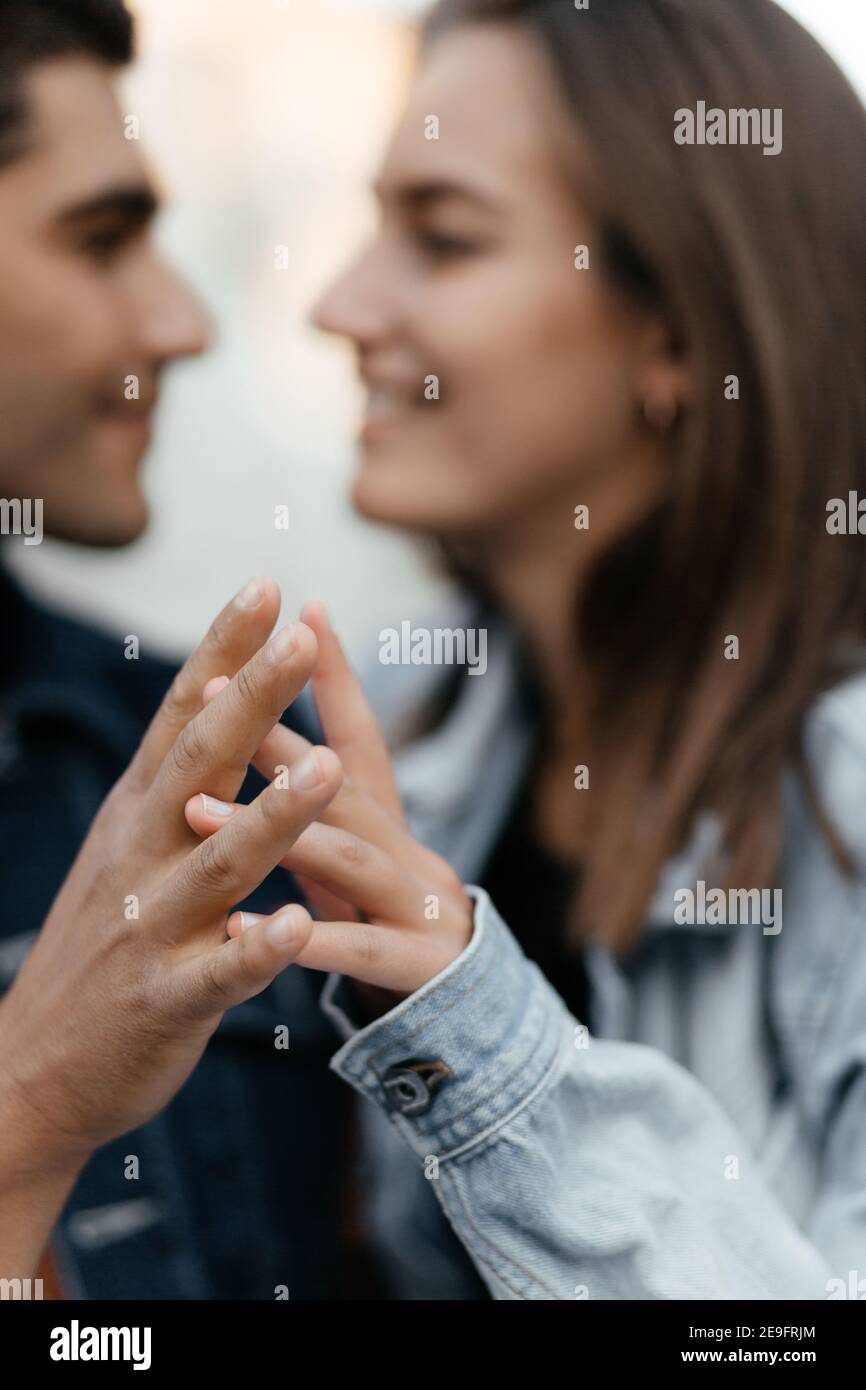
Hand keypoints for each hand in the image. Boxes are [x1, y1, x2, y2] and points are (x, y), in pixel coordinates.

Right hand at [0, 579, 342, 1174]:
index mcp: (139, 814)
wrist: (36, 1064)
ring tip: (328, 771)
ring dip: (273, 816)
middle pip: (201, 766)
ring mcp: (151, 928)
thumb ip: (178, 782)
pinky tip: (296, 926)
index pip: (182, 715)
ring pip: (219, 862)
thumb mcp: (129, 847)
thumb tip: (221, 697)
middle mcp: (142, 856)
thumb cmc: (104, 943)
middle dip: (253, 699)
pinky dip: (256, 949)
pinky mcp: (167, 1001)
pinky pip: (219, 973)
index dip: (221, 650)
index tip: (264, 585)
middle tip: (299, 638)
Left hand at [185, 601, 472, 1012]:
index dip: (332, 674)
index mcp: (387, 821)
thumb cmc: (386, 920)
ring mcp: (420, 906)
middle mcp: (408, 850)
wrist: (465, 1016)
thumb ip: (324, 796)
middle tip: (210, 697)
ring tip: (196, 813)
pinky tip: (252, 933)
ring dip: (279, 830)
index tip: (299, 609)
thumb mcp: (354, 853)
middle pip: (343, 785)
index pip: (361, 734)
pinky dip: (308, 941)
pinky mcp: (421, 966)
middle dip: (276, 739)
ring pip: (353, 859)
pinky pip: (361, 951)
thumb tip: (275, 721)